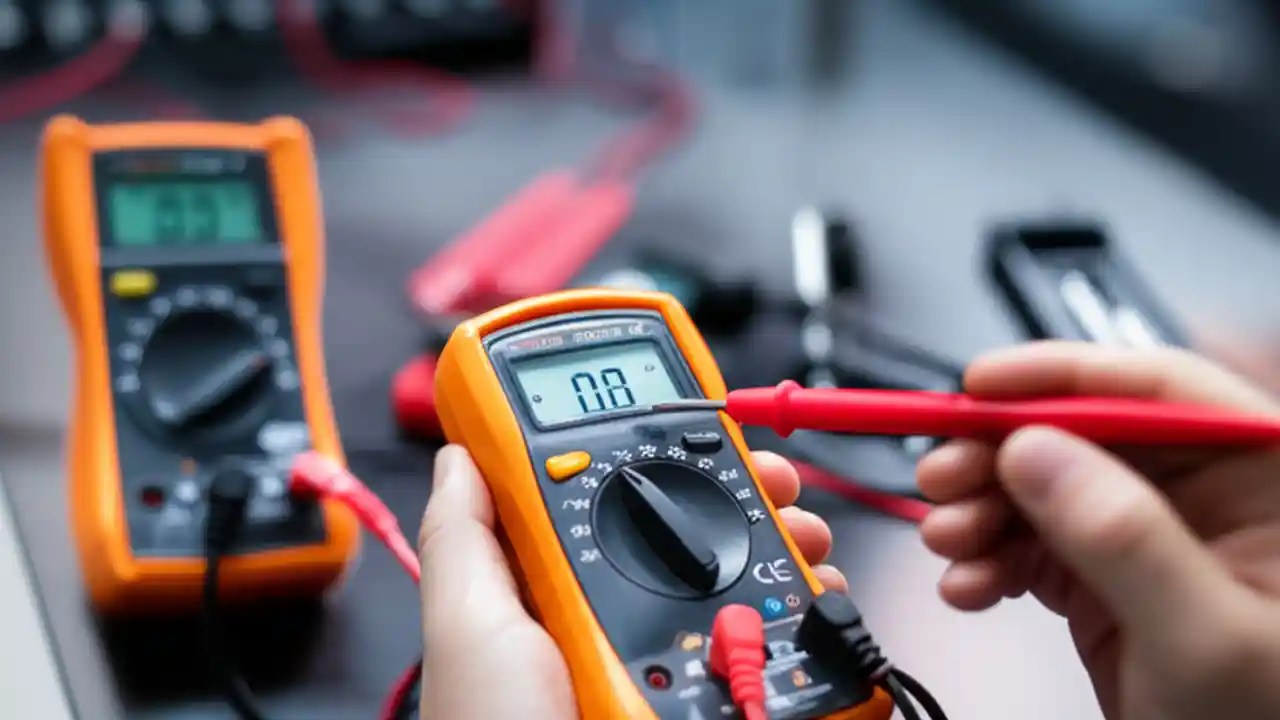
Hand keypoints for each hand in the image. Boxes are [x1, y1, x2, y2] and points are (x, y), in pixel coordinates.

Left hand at [417, 445, 843, 718]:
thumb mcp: (466, 626)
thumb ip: (464, 538)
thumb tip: (461, 452)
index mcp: (559, 591)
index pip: (613, 499)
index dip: (661, 455)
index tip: (705, 428)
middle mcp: (624, 620)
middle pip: (698, 534)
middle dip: (748, 494)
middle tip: (778, 483)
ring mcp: (678, 664)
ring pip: (751, 586)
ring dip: (793, 549)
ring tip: (807, 540)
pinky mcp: (728, 703)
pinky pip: (783, 651)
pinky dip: (816, 619)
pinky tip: (822, 603)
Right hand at [917, 342, 1279, 719]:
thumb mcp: (1202, 637)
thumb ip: (1122, 538)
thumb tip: (1037, 452)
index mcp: (1259, 481)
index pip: (1158, 390)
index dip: (1062, 375)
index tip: (981, 385)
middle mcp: (1200, 499)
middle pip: (1080, 434)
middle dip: (997, 452)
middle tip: (941, 474)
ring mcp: (1143, 541)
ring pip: (1041, 488)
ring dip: (978, 510)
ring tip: (946, 541)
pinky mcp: (1100, 583)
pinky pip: (1027, 547)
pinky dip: (985, 561)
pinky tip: (968, 587)